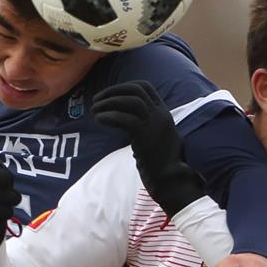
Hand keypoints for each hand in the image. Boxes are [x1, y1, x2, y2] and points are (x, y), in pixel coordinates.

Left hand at [92, 81, 203, 215]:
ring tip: (94, 110)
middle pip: (135, 90)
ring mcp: (153, 124)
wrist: (172, 180)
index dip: (124, 87)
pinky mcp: (145, 136)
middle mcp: (159, 114)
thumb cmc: (163, 164)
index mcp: (163, 113)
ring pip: (130, 101)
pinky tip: (99, 120)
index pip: (145, 87)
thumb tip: (126, 122)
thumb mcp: (157, 138)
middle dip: (113, 91)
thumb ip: (146, 126)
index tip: (110, 94)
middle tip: (97, 100)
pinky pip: (124, 119)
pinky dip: (109, 116)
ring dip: (109, 102)